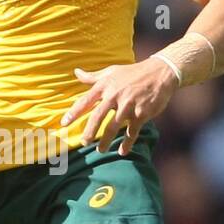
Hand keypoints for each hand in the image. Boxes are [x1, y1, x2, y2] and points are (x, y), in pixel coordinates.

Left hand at [60, 57, 178, 155]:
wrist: (160, 73)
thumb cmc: (132, 73)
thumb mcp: (111, 71)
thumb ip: (93, 77)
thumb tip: (76, 72)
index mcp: (105, 86)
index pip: (85, 101)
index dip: (74, 113)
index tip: (63, 124)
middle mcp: (115, 95)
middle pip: (98, 117)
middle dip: (89, 132)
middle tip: (84, 142)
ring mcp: (129, 105)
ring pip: (113, 127)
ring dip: (106, 141)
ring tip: (100, 150)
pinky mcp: (142, 113)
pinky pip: (132, 132)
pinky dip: (127, 143)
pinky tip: (122, 152)